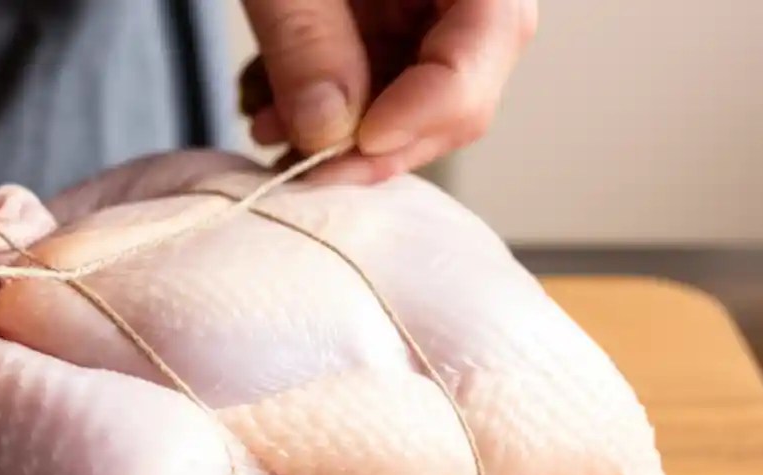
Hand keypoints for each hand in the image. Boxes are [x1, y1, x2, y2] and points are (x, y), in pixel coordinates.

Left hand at [239, 0, 536, 182]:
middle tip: (307, 171)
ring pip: (409, 92)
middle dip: (379, 138)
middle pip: (461, 80)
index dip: (431, 105)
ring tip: (271, 129)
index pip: (492, 32)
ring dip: (340, 132)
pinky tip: (270, 106)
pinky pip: (372, 76)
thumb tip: (328, 131)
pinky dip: (322, 105)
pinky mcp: (383, 12)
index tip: (358, 145)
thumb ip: (307, 37)